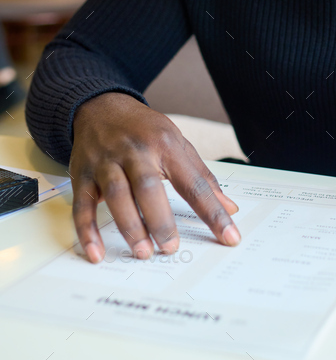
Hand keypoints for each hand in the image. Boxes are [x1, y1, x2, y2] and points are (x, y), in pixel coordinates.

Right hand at [70, 92, 240, 263]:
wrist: (101, 107)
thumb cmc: (144, 129)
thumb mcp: (178, 143)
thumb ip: (202, 177)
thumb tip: (228, 207)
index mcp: (166, 144)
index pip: (193, 182)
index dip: (213, 211)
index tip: (229, 236)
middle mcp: (135, 151)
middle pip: (148, 186)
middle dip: (160, 219)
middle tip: (171, 247)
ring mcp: (106, 162)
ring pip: (117, 194)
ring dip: (129, 226)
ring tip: (143, 252)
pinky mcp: (83, 174)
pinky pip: (82, 205)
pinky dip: (87, 231)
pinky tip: (96, 252)